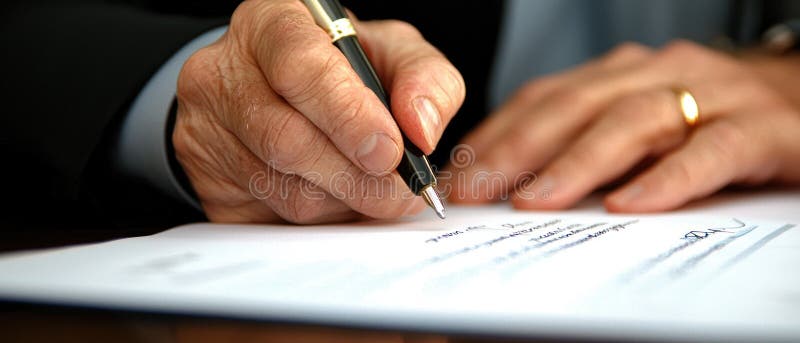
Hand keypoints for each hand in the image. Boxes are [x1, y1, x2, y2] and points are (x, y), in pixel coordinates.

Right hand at [174, 0, 464, 222]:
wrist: (278, 92)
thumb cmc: (341, 69)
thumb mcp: (392, 54)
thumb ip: (425, 79)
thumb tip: (422, 130)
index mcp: (270, 23)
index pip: (300, 66)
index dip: (348, 115)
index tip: (389, 150)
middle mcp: (224, 72)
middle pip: (288, 139)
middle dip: (357, 176)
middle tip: (399, 191)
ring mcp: (206, 129)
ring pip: (282, 186)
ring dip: (341, 200)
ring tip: (370, 189)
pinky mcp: (207, 180)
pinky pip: (268, 216)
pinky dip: (317, 218)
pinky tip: (336, 198)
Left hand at [445, 41, 799, 211]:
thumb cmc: (710, 119)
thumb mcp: (640, 123)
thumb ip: (587, 144)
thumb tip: (513, 187)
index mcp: (621, 74)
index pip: (543, 98)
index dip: (495, 135)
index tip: (453, 175)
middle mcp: (658, 74)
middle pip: (574, 107)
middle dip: (516, 150)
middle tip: (473, 192)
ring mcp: (710, 95)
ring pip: (631, 123)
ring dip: (575, 163)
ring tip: (532, 202)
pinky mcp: (760, 128)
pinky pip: (708, 152)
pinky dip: (665, 178)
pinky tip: (627, 205)